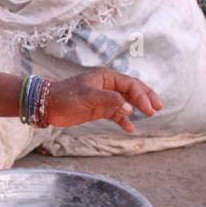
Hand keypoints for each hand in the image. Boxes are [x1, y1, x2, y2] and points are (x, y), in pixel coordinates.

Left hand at [43, 68, 162, 133]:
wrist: (47, 105)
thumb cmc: (66, 96)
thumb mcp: (88, 96)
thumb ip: (110, 100)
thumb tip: (129, 108)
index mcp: (106, 77)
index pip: (131, 84)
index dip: (142, 96)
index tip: (149, 109)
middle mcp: (107, 85)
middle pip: (132, 90)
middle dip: (145, 98)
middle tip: (158, 108)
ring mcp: (103, 98)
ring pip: (126, 102)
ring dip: (137, 108)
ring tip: (150, 115)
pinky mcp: (98, 109)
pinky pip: (115, 114)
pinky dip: (123, 120)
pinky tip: (130, 129)